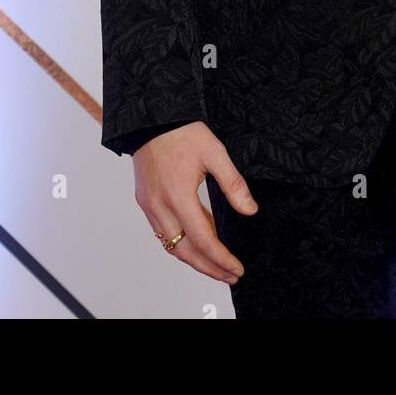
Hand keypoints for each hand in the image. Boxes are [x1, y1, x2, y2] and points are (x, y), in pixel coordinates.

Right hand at [134, 121, 256, 283]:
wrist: (152, 119)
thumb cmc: (182, 132)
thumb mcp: (215, 153)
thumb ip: (233, 184)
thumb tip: (250, 210)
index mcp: (178, 195)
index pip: (202, 239)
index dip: (221, 258)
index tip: (237, 268)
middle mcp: (159, 206)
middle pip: (185, 251)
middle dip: (209, 268)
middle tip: (230, 275)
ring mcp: (149, 206)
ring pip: (171, 246)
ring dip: (194, 260)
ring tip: (216, 266)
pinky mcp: (145, 202)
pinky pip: (162, 234)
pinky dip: (180, 245)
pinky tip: (196, 245)